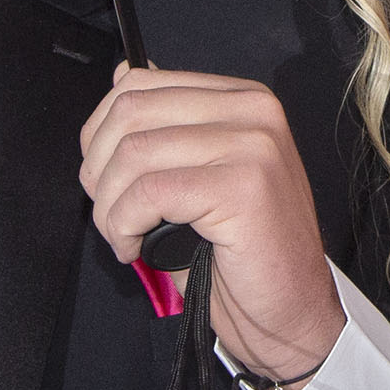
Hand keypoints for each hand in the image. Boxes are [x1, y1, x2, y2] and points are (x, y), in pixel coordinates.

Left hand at [79, 64, 345, 383]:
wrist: (291, 310)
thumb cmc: (244, 252)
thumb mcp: (201, 174)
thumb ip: (167, 128)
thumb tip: (119, 78)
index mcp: (243, 99)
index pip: (141, 83)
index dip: (100, 131)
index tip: (100, 175)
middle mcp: (254, 111)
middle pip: (131, 113)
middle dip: (98, 169)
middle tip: (108, 212)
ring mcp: (253, 146)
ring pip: (134, 154)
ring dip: (110, 206)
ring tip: (123, 236)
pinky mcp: (244, 187)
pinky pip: (149, 192)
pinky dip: (125, 225)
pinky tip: (136, 247)